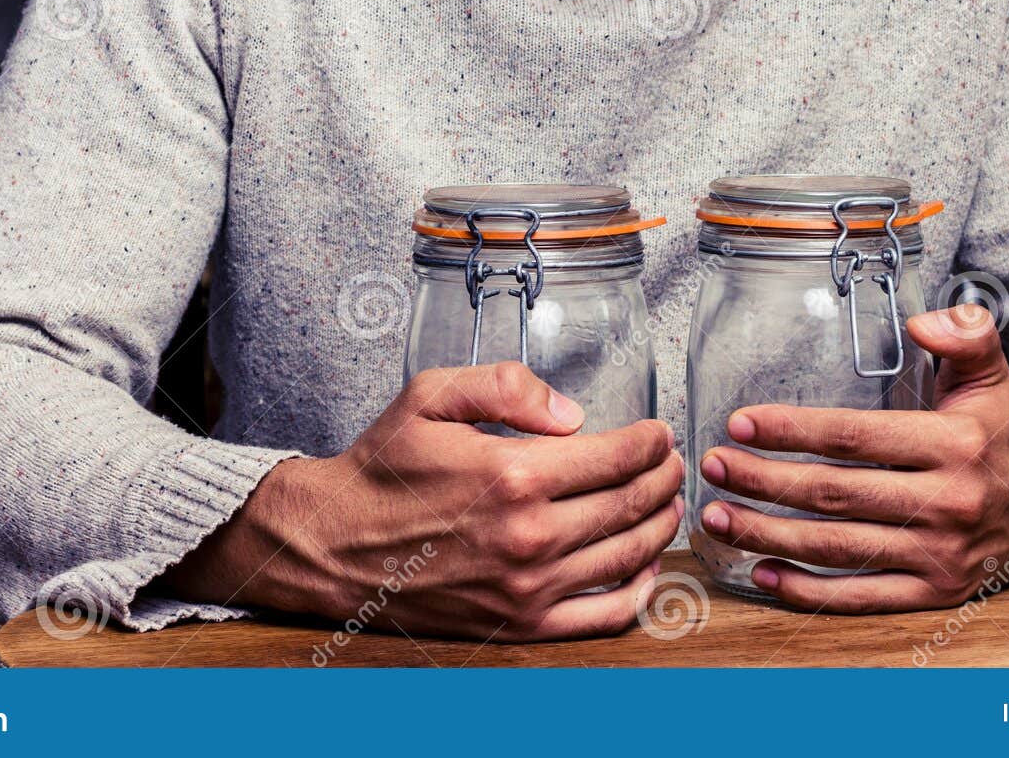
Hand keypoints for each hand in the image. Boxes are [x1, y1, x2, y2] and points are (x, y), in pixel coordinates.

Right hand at [160, 361, 683, 640]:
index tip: (659, 432)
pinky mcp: (520, 623)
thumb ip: (505, 385)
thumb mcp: (430, 396)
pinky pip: (604, 614)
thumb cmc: (383, 468)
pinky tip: (644, 565)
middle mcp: (529, 534)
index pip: (617, 456)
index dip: (651, 441)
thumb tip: (573, 414)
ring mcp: (528, 586)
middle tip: (672, 463)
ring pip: (628, 555)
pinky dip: (638, 590)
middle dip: (664, 478)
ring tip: (667, 504)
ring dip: (661, 526)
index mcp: (513, 474)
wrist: (335, 543)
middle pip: (631, 504)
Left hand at [695, 304, 1008, 612]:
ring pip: (838, 548)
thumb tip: (924, 321)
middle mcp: (945, 504)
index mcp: (952, 446)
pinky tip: (760, 571)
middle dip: (764, 480)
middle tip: (712, 465)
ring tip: (718, 516)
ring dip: (769, 533)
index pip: (855, 437)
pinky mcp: (934, 592)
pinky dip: (807, 591)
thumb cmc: (1001, 436)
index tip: (740, 423)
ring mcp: (939, 555)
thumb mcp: (991, 378)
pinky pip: (862, 597)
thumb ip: (965, 336)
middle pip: (835, 494)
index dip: (792, 430)